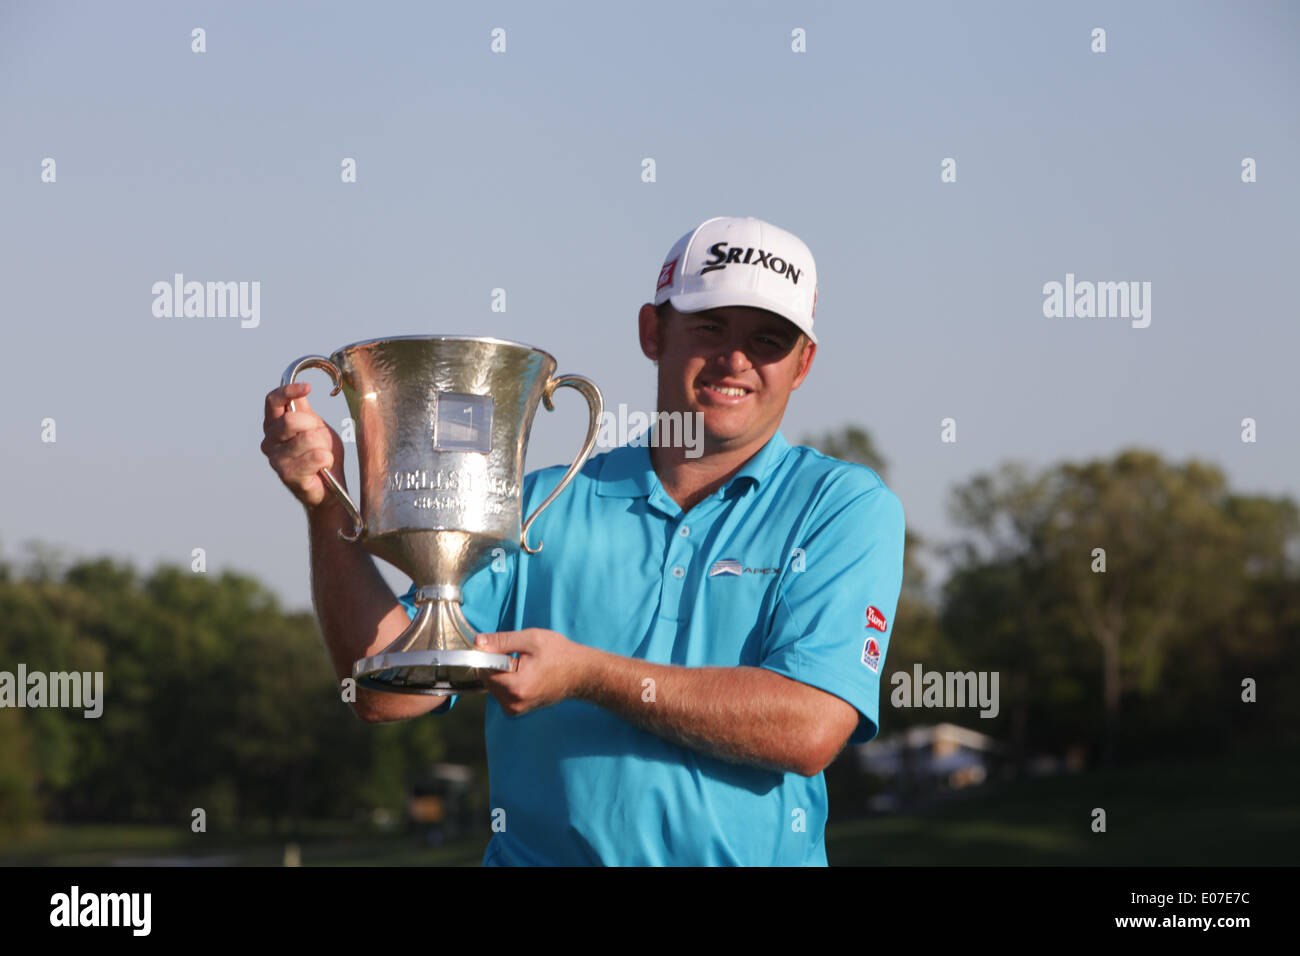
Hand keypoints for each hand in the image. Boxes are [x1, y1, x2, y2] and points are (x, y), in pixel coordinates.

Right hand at [260, 381, 346, 510]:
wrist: (329, 487)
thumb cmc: (320, 454)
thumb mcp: (315, 426)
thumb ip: (305, 410)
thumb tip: (299, 388)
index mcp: (273, 425)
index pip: (272, 401)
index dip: (288, 391)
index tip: (308, 387)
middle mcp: (269, 441)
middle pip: (290, 420)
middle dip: (313, 426)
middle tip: (319, 437)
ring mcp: (276, 459)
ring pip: (308, 439)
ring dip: (323, 446)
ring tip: (322, 455)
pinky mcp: (287, 475)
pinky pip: (316, 456)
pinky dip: (327, 459)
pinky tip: (323, 466)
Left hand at [474, 629, 593, 716]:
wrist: (580, 674)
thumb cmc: (560, 654)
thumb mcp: (531, 639)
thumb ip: (502, 640)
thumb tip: (478, 642)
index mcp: (516, 686)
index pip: (483, 670)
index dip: (489, 654)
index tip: (503, 647)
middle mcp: (513, 703)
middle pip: (486, 679)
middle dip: (496, 664)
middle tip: (519, 655)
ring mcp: (515, 709)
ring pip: (492, 686)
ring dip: (501, 673)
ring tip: (524, 665)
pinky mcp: (517, 710)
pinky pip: (500, 692)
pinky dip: (507, 681)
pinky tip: (524, 674)